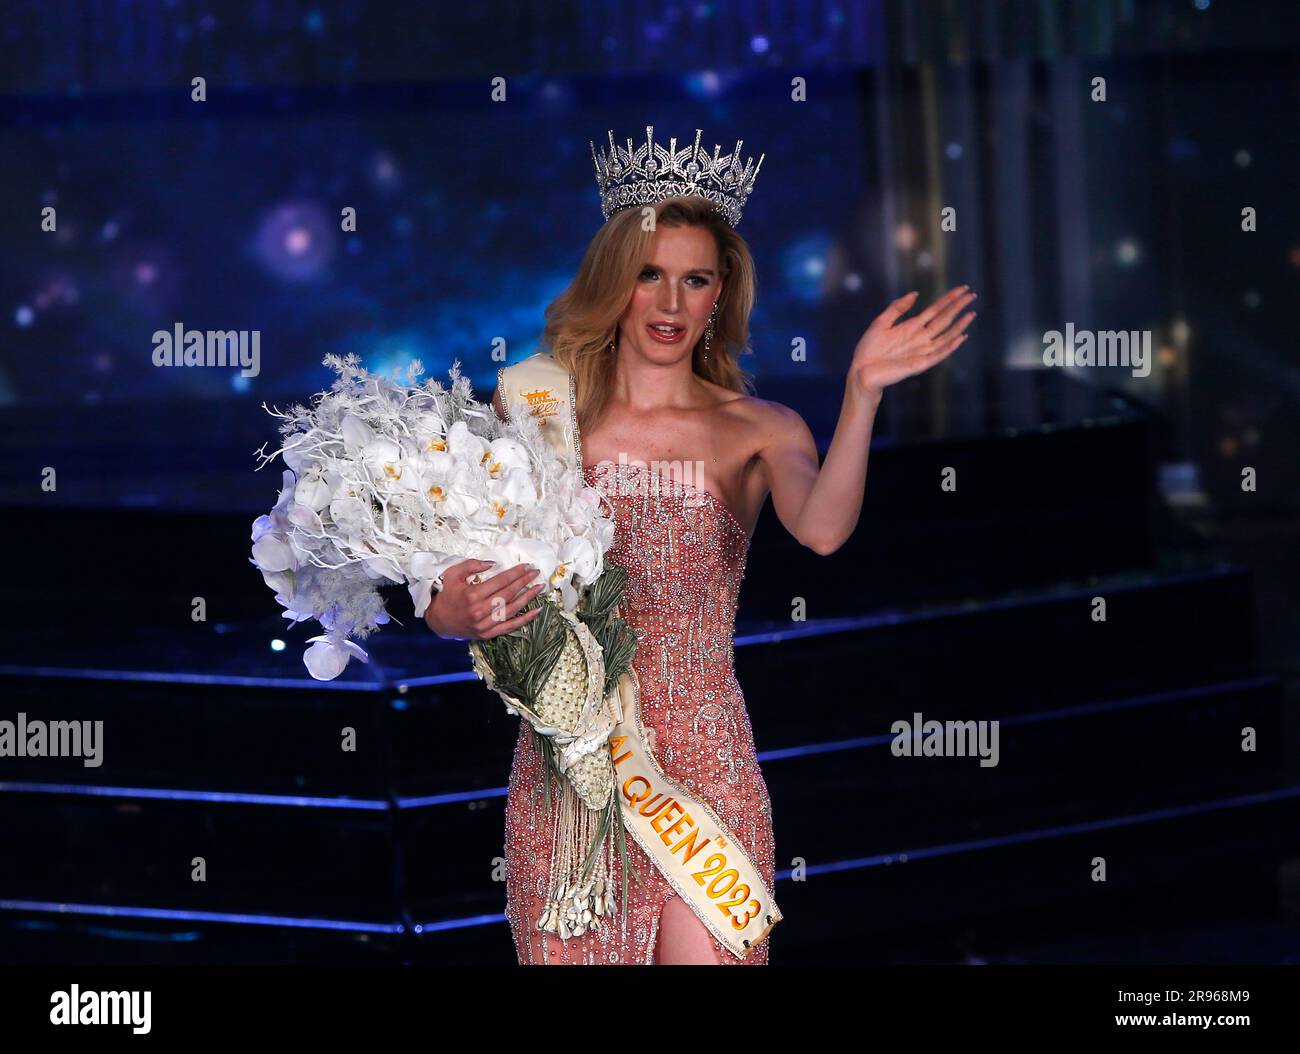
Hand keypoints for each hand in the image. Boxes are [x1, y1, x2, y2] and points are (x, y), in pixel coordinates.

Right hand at [423, 559, 544, 640]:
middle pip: (508, 593)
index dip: (516, 573)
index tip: (527, 566)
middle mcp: (480, 610)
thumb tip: (493, 563)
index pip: (501, 581)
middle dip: (524, 581)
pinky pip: (509, 626)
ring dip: (528, 598)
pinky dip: (524, 620)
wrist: (438, 621)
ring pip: (512, 609)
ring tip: (539, 588)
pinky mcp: (487, 634)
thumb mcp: (453, 574)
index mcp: (472, 595)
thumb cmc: (447, 595)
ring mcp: (484, 624)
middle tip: (536, 573)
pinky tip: (536, 611)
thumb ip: (472, 565)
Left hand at [849, 286, 976, 399]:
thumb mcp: (881, 322)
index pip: (936, 309)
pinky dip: (951, 346)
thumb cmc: (868, 349)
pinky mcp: (919, 364)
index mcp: (912, 327)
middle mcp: (920, 338)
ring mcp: (922, 350)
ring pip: (946, 336)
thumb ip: (897, 308)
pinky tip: (961, 337)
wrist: (861, 370)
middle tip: (972, 294)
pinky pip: (939, 354)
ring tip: (971, 314)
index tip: (962, 288)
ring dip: (959, 325)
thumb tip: (915, 294)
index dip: (949, 299)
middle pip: (944, 319)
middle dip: (958, 307)